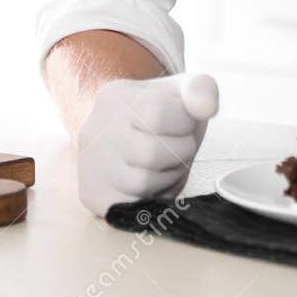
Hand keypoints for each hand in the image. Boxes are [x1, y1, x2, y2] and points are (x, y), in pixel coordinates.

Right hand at [76, 72, 218, 216]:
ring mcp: (90, 165)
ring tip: (168, 163)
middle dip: (180, 152)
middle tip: (180, 146)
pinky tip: (155, 182)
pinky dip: (155, 197)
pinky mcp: (95, 196)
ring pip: (142, 183)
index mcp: (116, 97)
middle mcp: (95, 130)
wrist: (131, 137)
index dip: (184, 123)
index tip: (183, 121)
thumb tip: (206, 106)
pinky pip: (133, 206)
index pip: (158, 114)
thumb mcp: (182, 93)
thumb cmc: (163, 116)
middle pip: (151, 153)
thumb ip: (201, 90)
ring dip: (170, 176)